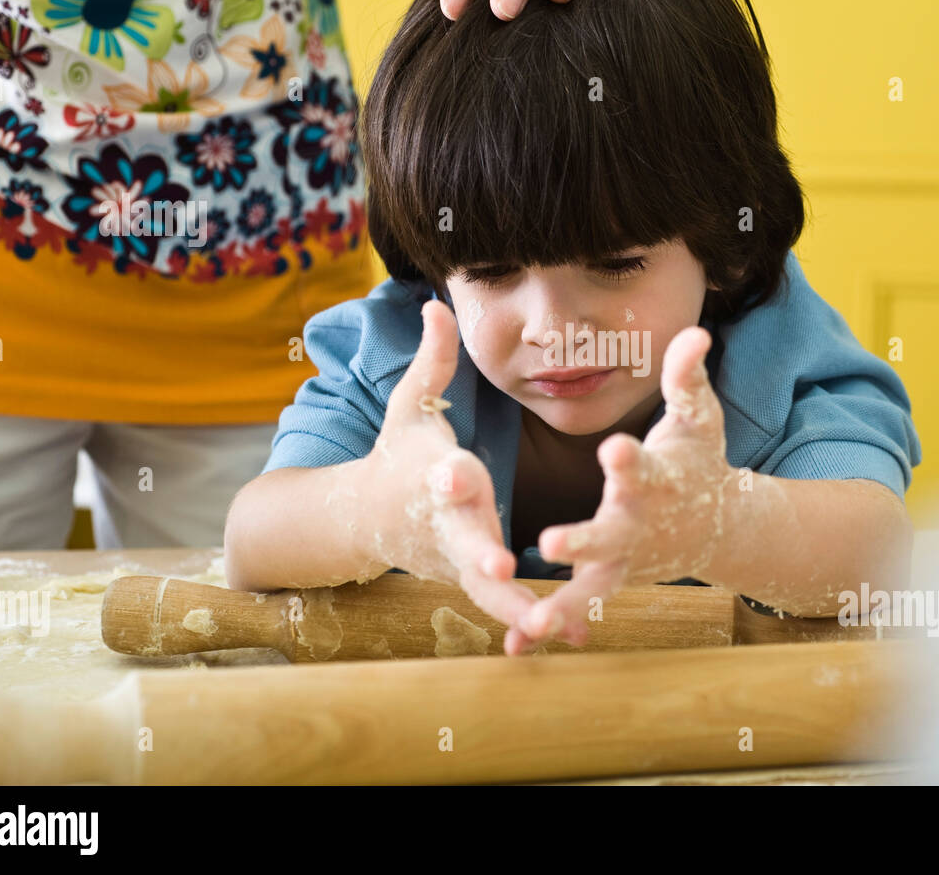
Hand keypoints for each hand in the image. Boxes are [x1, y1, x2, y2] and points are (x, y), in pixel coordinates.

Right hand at [369, 299, 540, 642]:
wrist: (366, 518)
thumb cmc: (398, 453)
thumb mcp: (410, 406)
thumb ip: (433, 361)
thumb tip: (436, 303)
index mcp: (437, 474)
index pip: (442, 474)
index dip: (450, 476)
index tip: (456, 476)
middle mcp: (446, 520)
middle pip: (462, 539)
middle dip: (479, 553)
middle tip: (499, 566)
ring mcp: (455, 557)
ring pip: (484, 588)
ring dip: (513, 607)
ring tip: (546, 626)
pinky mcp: (469, 581)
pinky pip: (502, 605)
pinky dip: (530, 622)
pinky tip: (572, 635)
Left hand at [509, 326, 734, 649]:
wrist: (719, 525)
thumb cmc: (699, 461)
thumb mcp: (698, 419)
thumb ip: (688, 378)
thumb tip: (696, 330)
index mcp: (655, 480)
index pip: (643, 469)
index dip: (630, 461)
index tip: (613, 450)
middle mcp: (640, 523)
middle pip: (611, 534)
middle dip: (583, 540)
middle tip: (551, 542)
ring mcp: (627, 559)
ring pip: (594, 585)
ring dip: (564, 603)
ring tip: (533, 620)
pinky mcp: (612, 580)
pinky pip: (579, 607)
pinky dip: (551, 626)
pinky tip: (517, 644)